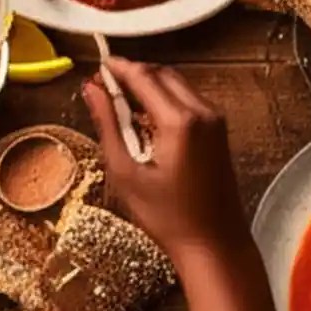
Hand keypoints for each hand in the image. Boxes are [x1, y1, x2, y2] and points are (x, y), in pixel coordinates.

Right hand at [82, 58, 245, 255]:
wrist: (214, 244)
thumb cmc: (167, 217)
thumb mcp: (126, 172)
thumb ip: (108, 125)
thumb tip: (91, 90)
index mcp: (179, 121)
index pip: (144, 77)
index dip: (118, 67)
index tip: (97, 66)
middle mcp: (203, 112)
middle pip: (163, 74)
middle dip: (133, 74)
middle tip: (104, 85)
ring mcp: (216, 120)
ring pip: (177, 84)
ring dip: (149, 85)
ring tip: (121, 103)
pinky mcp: (219, 131)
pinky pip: (188, 100)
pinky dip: (165, 99)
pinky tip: (146, 119)